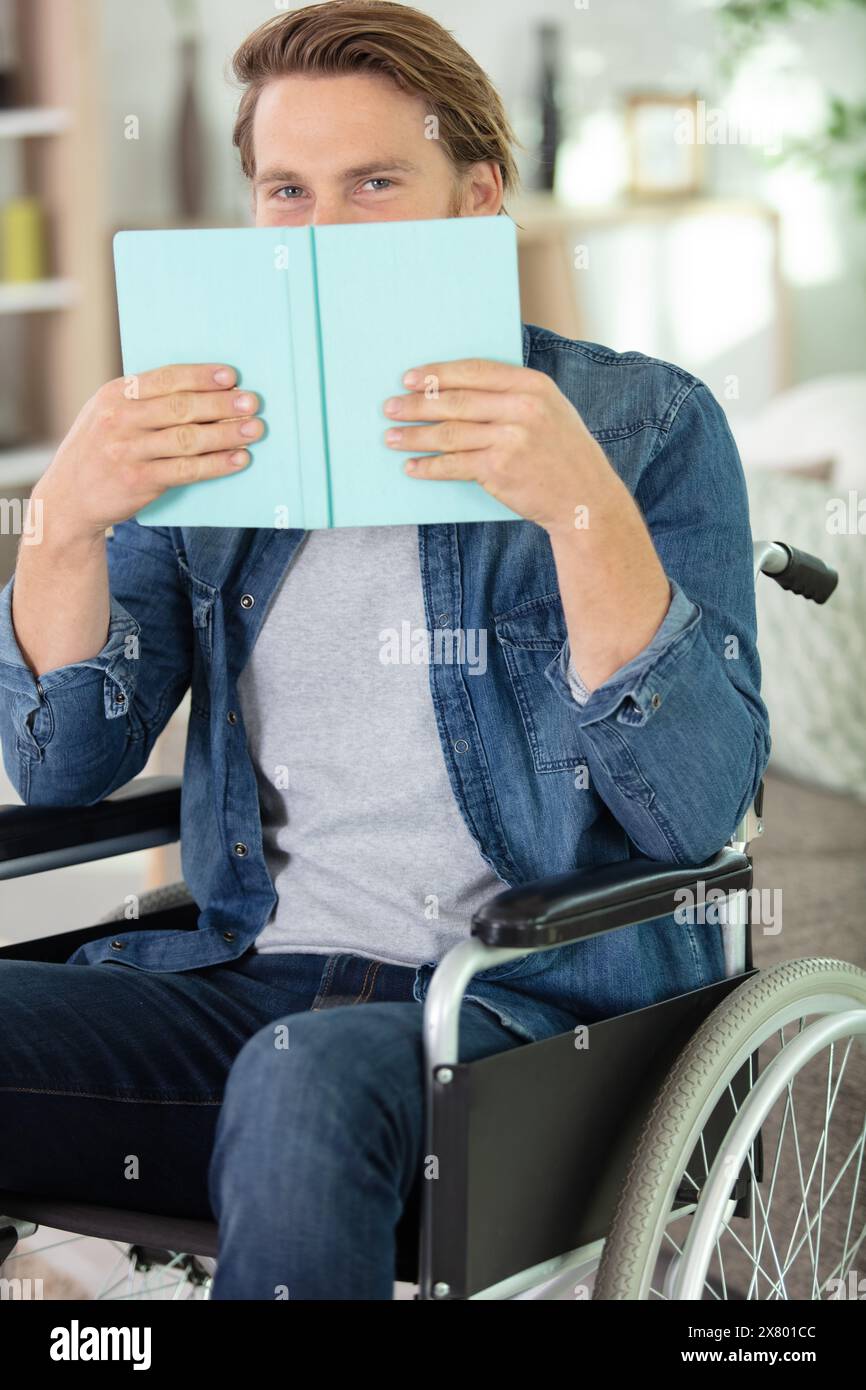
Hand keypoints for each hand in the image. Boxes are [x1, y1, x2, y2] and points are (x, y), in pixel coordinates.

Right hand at [33, 363, 263, 540]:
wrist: (68, 498)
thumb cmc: (99, 451)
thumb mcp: (107, 414)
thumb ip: (142, 401)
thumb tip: (202, 391)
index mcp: (115, 395)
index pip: (166, 378)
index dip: (201, 376)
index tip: (231, 376)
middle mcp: (120, 419)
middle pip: (181, 407)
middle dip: (222, 404)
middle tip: (252, 402)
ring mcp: (129, 450)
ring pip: (188, 438)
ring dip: (226, 434)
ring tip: (254, 429)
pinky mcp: (139, 480)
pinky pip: (187, 470)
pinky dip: (217, 464)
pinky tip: (238, 459)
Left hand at [384, 356, 670, 690]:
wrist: (585, 499)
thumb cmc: (563, 455)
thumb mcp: (550, 411)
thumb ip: (512, 396)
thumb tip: (457, 389)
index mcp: (533, 385)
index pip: (475, 371)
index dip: (438, 373)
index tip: (410, 377)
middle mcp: (521, 408)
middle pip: (455, 401)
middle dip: (417, 405)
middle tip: (390, 407)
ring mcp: (510, 439)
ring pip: (449, 433)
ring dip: (414, 436)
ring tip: (391, 437)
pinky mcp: (499, 469)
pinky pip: (453, 464)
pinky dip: (429, 467)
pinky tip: (412, 468)